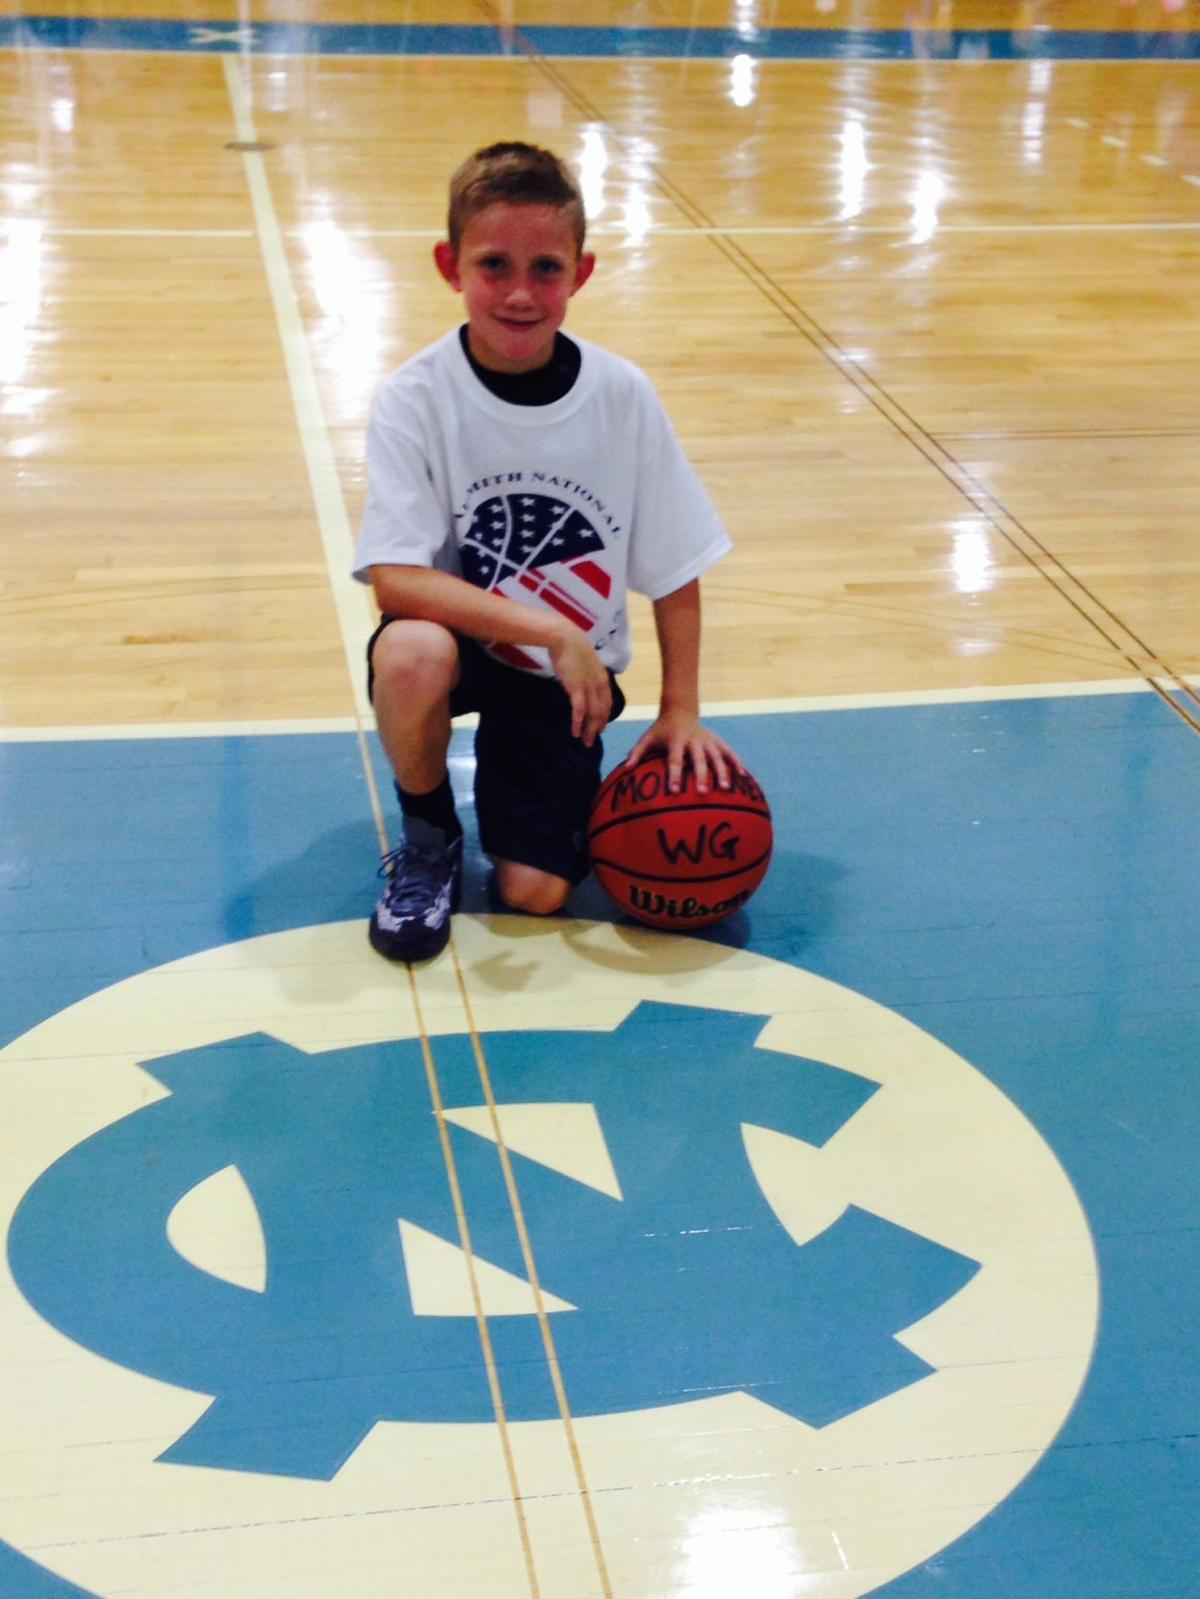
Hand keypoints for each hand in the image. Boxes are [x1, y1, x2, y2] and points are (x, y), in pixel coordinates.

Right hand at [547, 628, 611, 745]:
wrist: (564, 638)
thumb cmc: (571, 648)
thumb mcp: (585, 663)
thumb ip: (587, 675)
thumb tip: (582, 683)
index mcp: (603, 678)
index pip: (607, 703)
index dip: (605, 717)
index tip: (600, 727)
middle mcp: (599, 685)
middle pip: (602, 712)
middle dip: (597, 728)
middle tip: (592, 740)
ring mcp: (589, 687)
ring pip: (593, 714)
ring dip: (589, 730)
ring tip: (585, 741)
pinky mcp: (576, 688)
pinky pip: (579, 710)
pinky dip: (578, 723)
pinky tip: (575, 732)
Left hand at [623, 710, 743, 793]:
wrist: (680, 709)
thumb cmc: (661, 730)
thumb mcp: (647, 738)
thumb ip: (637, 752)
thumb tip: (625, 769)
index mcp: (676, 741)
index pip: (675, 760)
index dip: (675, 775)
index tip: (675, 791)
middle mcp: (694, 740)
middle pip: (698, 759)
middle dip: (701, 775)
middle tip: (702, 792)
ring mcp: (707, 740)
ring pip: (716, 756)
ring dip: (722, 772)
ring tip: (725, 788)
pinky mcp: (717, 740)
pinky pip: (728, 752)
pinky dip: (736, 763)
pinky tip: (743, 776)